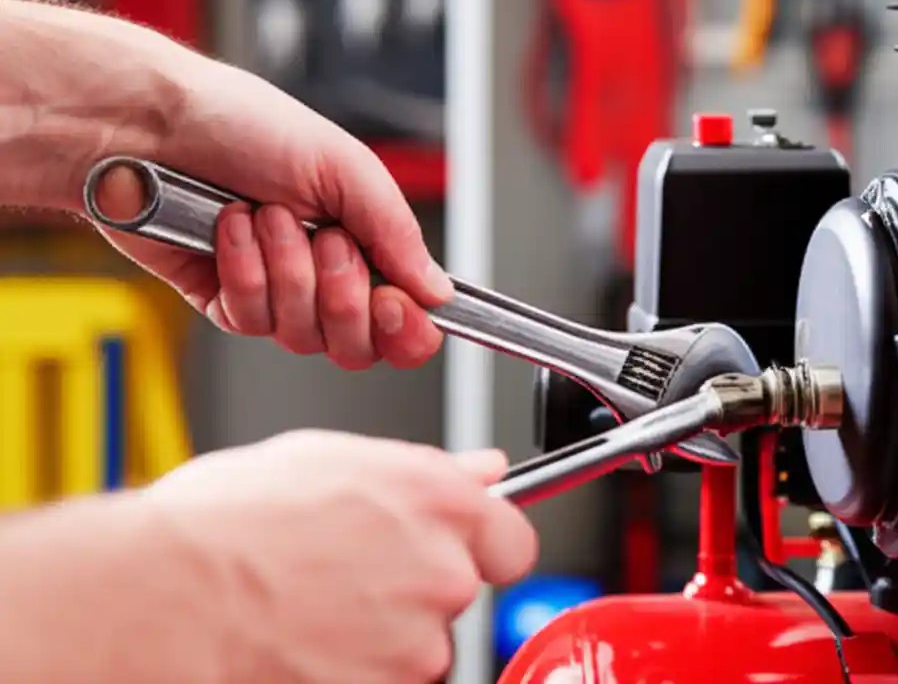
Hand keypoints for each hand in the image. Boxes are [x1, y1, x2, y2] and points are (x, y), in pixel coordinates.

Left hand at [0, 0, 451, 369]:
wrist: (157, 126)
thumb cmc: (246, 126)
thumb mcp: (343, 167)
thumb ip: (396, 233)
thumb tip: (438, 292)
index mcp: (365, 244)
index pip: (405, 322)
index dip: (406, 330)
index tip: (395, 305)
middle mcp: (323, 278)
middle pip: (358, 346)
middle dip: (342, 293)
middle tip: (325, 240)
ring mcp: (275, 295)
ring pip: (304, 337)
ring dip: (287, 270)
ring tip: (266, 216)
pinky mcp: (224, 303)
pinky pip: (251, 320)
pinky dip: (244, 271)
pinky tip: (231, 230)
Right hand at [140, 430, 536, 683]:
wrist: (161, 601)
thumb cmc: (222, 525)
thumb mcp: (325, 459)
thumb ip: (422, 469)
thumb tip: (481, 469)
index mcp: (438, 502)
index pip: (512, 540)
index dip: (482, 547)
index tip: (452, 551)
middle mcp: (441, 573)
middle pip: (459, 596)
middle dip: (416, 592)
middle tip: (347, 580)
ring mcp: (416, 645)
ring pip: (422, 650)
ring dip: (384, 640)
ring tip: (313, 615)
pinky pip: (387, 683)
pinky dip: (355, 673)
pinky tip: (305, 648)